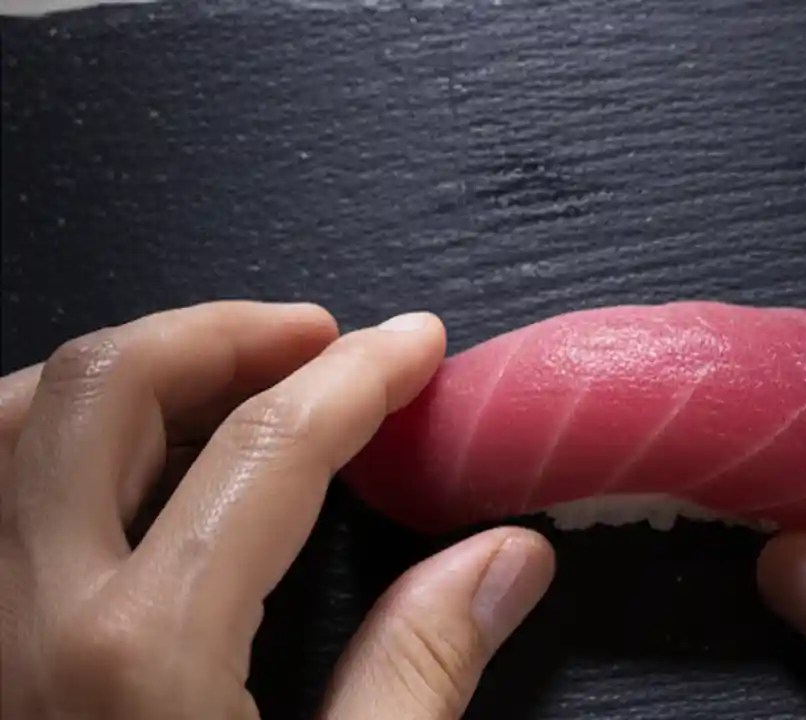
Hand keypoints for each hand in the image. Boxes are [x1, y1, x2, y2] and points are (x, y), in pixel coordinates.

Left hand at [0, 302, 554, 719]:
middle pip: (108, 388)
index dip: (359, 377)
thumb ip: (420, 669)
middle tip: (317, 341)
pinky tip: (116, 463)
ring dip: (127, 369)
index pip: (269, 448)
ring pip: (8, 419)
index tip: (417, 346)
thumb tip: (509, 553)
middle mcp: (21, 614)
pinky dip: (46, 435)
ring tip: (223, 376)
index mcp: (140, 654)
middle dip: (226, 334)